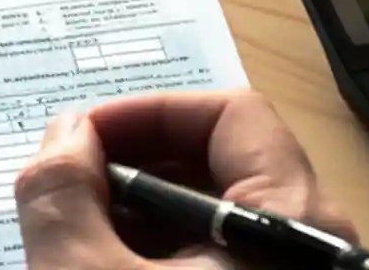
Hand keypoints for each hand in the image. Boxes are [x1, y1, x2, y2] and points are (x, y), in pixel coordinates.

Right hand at [14, 90, 356, 269]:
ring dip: (137, 210)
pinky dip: (156, 249)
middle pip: (220, 160)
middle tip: (70, 184)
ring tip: (76, 231)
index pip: (233, 114)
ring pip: (213, 215)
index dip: (147, 113)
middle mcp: (306, 246)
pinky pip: (214, 255)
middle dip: (131, 163)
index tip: (84, 136)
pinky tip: (105, 263)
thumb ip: (62, 192)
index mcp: (289, 223)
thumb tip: (63, 134)